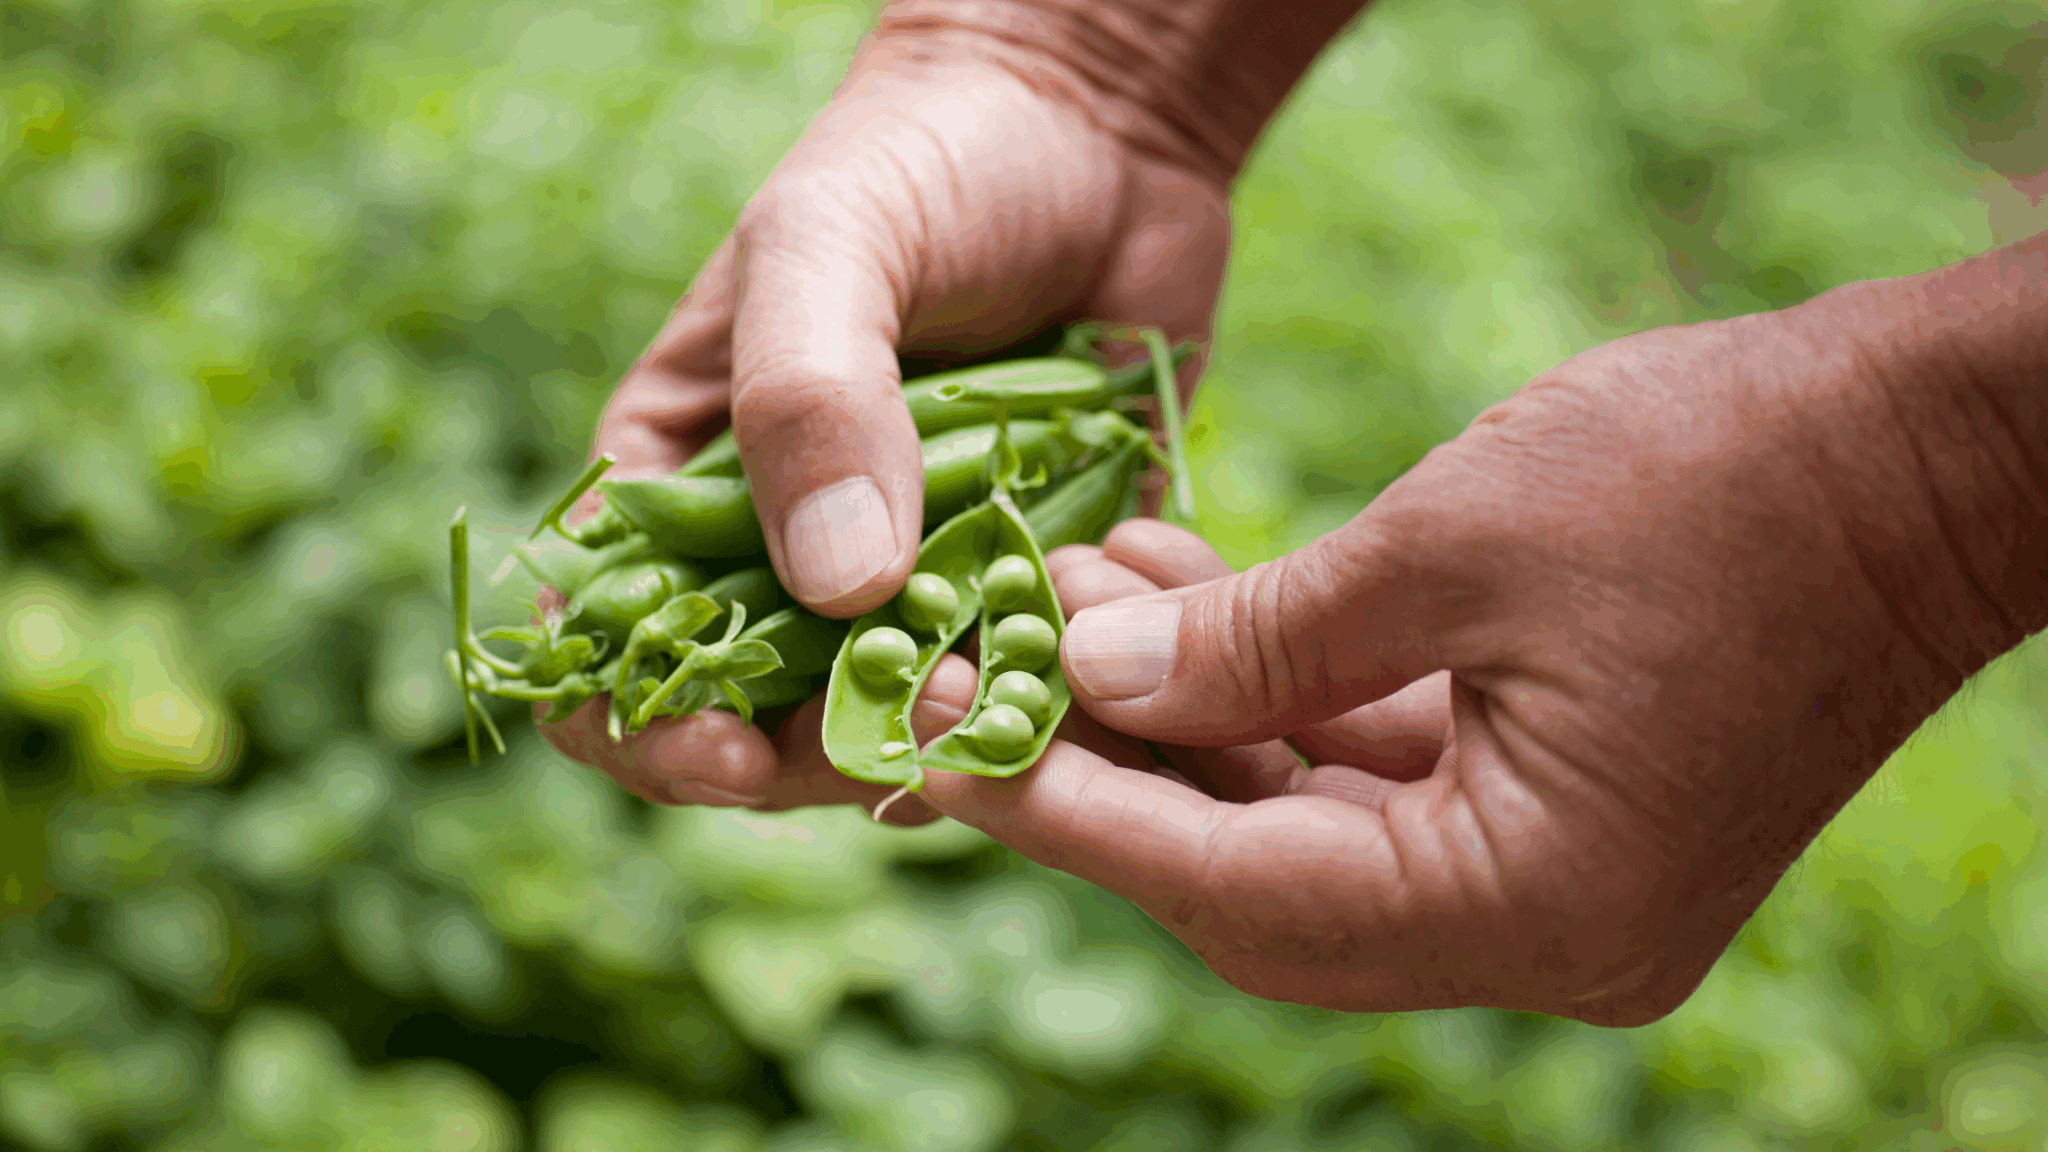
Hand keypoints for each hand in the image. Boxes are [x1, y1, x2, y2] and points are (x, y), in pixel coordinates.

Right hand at [543, 2, 1263, 811]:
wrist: (1101, 126)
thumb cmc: (927, 158)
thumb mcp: (831, 248)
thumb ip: (808, 401)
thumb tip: (833, 588)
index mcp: (688, 474)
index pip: (615, 644)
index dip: (645, 726)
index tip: (723, 750)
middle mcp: (789, 543)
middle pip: (757, 718)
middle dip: (808, 758)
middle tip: (890, 739)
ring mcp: (914, 570)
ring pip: (898, 724)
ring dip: (935, 742)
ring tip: (993, 704)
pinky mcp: (1027, 577)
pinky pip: (1023, 682)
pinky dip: (1041, 703)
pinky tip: (1075, 669)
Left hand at [918, 259, 2047, 1024]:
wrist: (1935, 446)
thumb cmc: (1723, 476)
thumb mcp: (1448, 546)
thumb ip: (1254, 640)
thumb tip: (1091, 683)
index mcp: (1534, 903)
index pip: (1237, 892)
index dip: (1071, 814)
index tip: (931, 747)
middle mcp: (1546, 933)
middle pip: (1259, 883)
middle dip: (1111, 773)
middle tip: (968, 679)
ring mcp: (1560, 880)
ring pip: (1309, 826)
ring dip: (1184, 719)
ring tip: (1061, 602)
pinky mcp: (1566, 812)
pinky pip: (1378, 781)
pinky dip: (1275, 702)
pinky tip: (1177, 604)